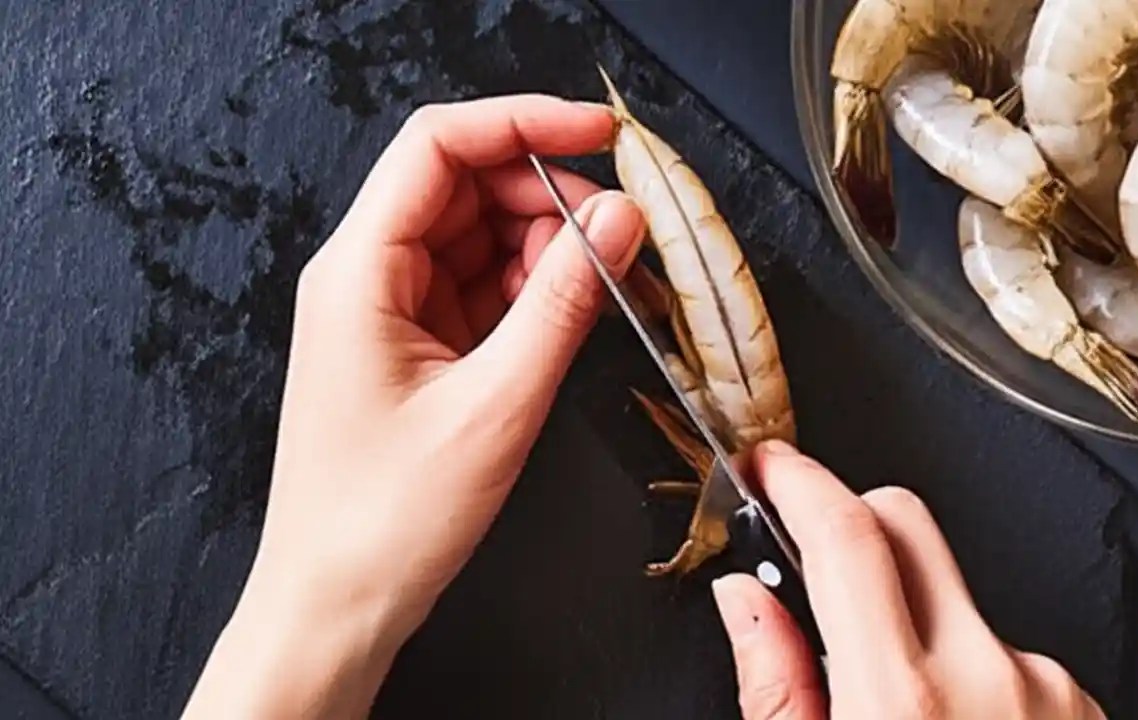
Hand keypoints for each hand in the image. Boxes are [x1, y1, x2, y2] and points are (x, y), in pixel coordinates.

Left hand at [183, 94, 645, 717]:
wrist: (336, 603)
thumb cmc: (385, 519)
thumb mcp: (495, 404)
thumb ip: (562, 302)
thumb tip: (616, 221)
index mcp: (360, 271)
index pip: (439, 146)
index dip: (522, 124)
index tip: (598, 135)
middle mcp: (366, 276)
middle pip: (465, 186)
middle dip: (547, 197)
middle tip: (617, 234)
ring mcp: (388, 310)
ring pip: (478, 236)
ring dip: (545, 248)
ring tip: (603, 287)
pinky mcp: (413, 345)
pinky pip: (479, 287)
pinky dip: (530, 291)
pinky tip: (571, 315)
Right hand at [712, 441, 1105, 718]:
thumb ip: (776, 690)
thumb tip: (746, 601)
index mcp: (902, 702)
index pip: (845, 536)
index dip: (796, 482)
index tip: (770, 467)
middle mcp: (989, 678)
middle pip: (907, 523)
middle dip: (851, 523)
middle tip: (820, 570)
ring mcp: (1049, 689)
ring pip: (960, 593)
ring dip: (918, 618)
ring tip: (907, 711)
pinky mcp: (1086, 707)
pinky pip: (1010, 647)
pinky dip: (975, 669)